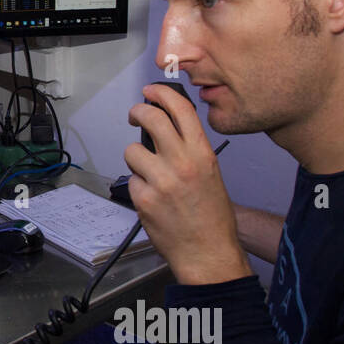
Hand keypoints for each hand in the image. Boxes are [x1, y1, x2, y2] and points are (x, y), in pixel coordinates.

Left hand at [124, 84, 252, 285]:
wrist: (208, 252)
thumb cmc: (212, 217)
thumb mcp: (211, 174)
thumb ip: (190, 150)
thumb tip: (166, 130)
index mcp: (202, 154)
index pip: (180, 109)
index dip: (162, 94)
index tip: (151, 91)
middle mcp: (182, 163)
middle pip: (150, 118)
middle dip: (138, 112)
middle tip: (136, 116)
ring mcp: (160, 180)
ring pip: (132, 151)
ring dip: (137, 160)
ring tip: (150, 175)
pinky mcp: (143, 199)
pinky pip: (131, 180)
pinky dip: (138, 187)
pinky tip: (152, 199)